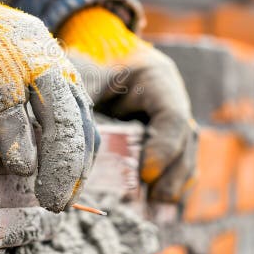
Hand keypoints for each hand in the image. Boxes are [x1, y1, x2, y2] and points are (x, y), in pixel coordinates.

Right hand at [0, 0, 95, 211]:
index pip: (78, 110)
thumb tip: (26, 157)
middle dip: (73, 165)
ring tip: (49, 196)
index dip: (79, 153)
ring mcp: (19, 52)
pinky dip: (18, 138)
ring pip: (56, 112)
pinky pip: (13, 104)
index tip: (73, 186)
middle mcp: (41, 51)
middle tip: (62, 202)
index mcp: (44, 55)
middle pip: (75, 116)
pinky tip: (19, 167)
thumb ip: (10, 107)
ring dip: (57, 160)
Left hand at [58, 6, 197, 202]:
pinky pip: (174, 159)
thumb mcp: (80, 79)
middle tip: (153, 200)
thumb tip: (66, 159)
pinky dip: (167, 181)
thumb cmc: (85, 60)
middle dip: (173, 174)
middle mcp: (170, 97)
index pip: (173, 117)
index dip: (163, 149)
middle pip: (187, 140)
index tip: (144, 175)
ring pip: (185, 152)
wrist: (91, 45)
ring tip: (156, 208)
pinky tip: (155, 203)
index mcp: (156, 77)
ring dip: (174, 182)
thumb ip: (78, 113)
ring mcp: (168, 115)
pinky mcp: (160, 132)